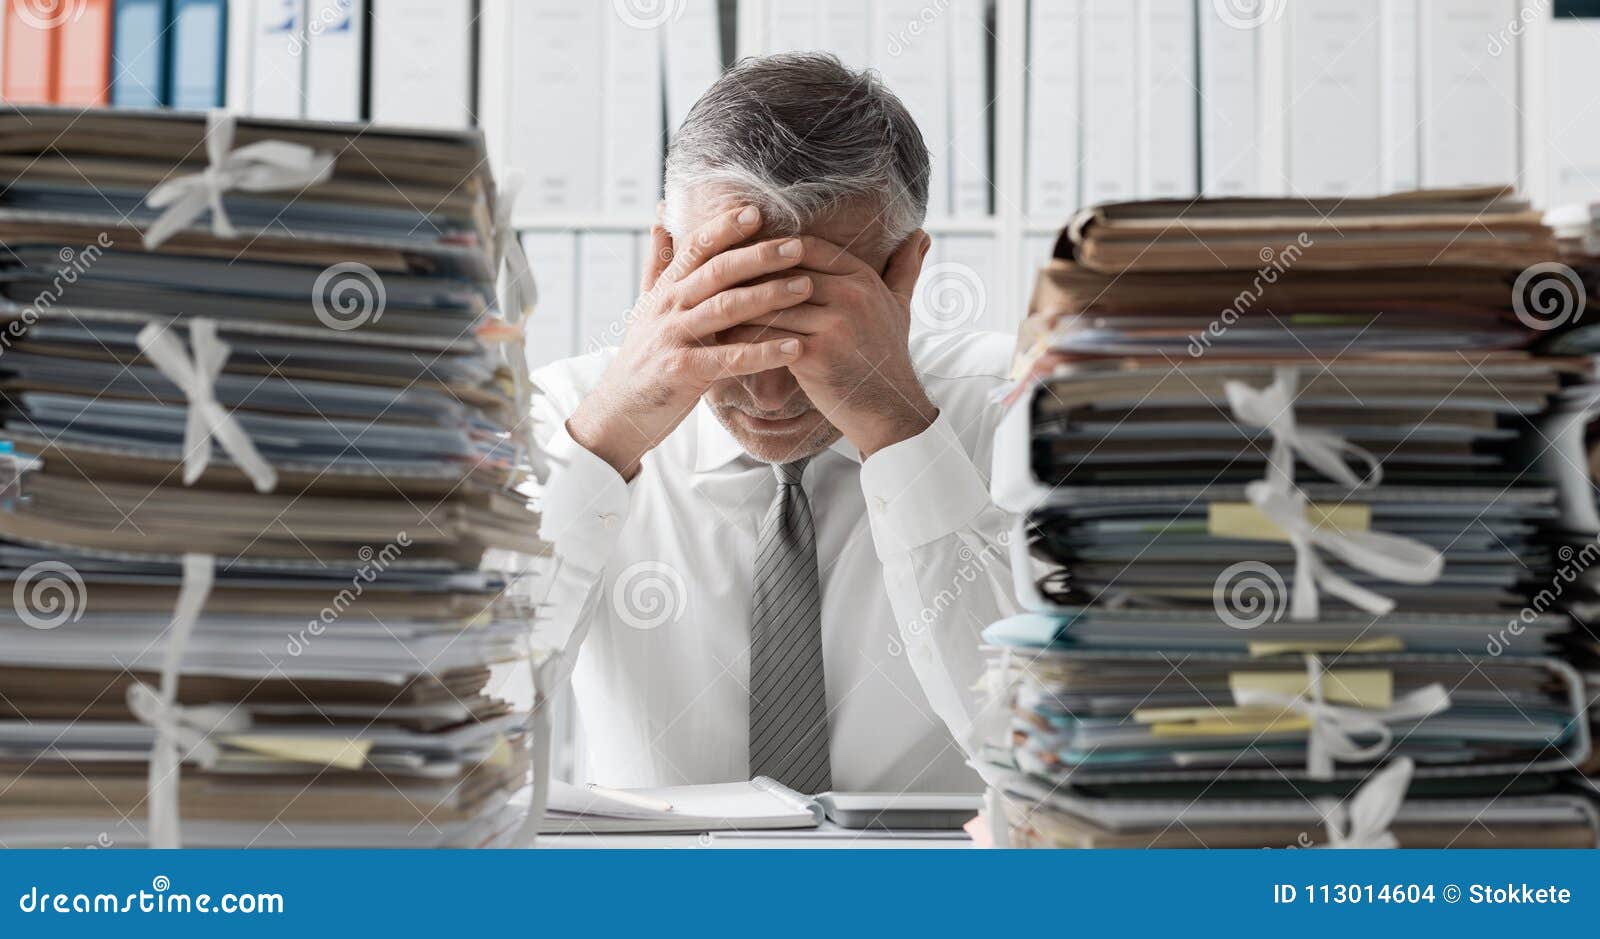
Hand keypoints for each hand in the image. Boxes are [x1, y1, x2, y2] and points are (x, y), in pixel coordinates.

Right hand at [566, 205, 813, 479]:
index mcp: (666, 289)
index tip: (758, 212)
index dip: (726, 227)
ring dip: (769, 295)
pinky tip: (796, 348)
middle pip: (718, 271)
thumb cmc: (642, 358)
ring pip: (726, 308)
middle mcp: (668, 306)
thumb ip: (658, 264)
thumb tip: (659, 219)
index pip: (697, 247)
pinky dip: (764, 352)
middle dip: (760, 256)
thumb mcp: (646, 306)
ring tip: (806, 287)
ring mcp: (673, 337)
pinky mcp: (682, 371)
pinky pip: (730, 358)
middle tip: (798, 246)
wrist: (617, 411)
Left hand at [726, 233, 937, 458]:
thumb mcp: (900, 306)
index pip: (805, 247)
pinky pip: (767, 337)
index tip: (742, 252)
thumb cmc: (887, 356)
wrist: (889, 410)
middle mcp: (851, 295)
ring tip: (708, 307)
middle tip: (711, 276)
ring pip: (770, 305)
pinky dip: (742, 337)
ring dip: (737, 307)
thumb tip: (922, 234)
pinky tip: (722, 339)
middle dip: (746, 276)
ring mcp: (835, 324)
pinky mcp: (816, 355)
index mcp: (862, 277)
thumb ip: (905, 268)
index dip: (771, 248)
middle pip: (783, 273)